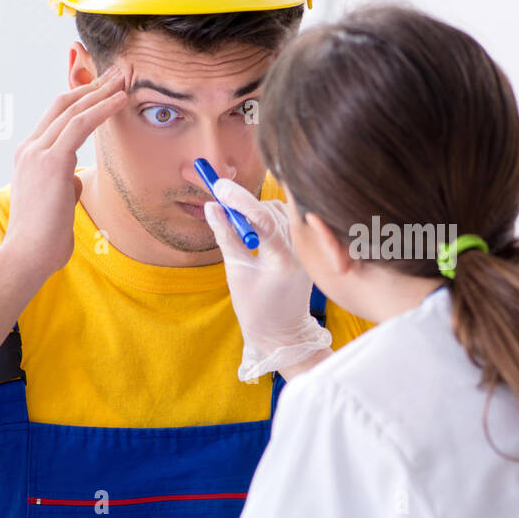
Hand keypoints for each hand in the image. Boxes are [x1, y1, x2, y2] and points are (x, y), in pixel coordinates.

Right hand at [0, 67, 126, 279]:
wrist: (27, 256)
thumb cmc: (44, 238)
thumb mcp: (57, 204)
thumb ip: (64, 184)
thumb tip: (75, 179)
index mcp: (30, 156)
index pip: (56, 116)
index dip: (81, 98)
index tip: (105, 87)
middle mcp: (30, 149)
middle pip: (64, 104)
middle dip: (93, 85)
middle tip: (118, 73)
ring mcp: (37, 153)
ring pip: (73, 109)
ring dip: (101, 91)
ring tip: (125, 78)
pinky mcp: (51, 162)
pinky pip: (80, 126)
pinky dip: (102, 109)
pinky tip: (120, 100)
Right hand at [204, 178, 331, 381]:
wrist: (282, 332)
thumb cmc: (256, 309)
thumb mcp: (236, 272)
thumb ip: (226, 237)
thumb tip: (212, 206)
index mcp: (284, 261)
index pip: (262, 219)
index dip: (239, 199)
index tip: (218, 186)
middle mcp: (301, 251)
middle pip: (272, 211)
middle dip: (245, 201)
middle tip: (220, 194)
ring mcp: (306, 249)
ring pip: (282, 212)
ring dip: (257, 208)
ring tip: (235, 215)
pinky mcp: (305, 248)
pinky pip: (288, 221)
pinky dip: (269, 216)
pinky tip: (254, 224)